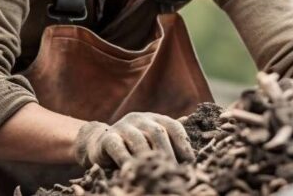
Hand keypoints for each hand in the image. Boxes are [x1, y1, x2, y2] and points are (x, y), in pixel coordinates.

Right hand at [72, 112, 194, 168]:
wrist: (97, 143)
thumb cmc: (132, 146)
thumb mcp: (151, 142)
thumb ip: (170, 142)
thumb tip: (194, 150)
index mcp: (155, 119)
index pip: (174, 127)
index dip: (183, 144)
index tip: (190, 162)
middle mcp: (140, 118)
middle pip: (157, 133)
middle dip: (168, 153)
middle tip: (173, 172)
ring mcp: (123, 126)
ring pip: (139, 140)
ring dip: (148, 158)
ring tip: (155, 174)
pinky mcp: (108, 138)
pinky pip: (118, 148)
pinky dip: (126, 160)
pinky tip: (132, 172)